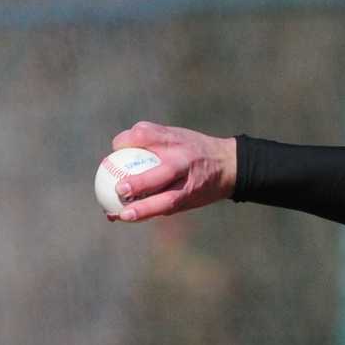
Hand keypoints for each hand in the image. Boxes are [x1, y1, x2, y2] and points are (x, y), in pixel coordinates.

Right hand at [103, 122, 237, 221]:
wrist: (229, 162)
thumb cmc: (202, 187)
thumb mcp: (188, 201)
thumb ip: (159, 205)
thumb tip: (121, 213)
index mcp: (190, 188)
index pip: (165, 202)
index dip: (143, 209)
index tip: (123, 215)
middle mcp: (183, 165)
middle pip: (156, 175)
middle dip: (135, 183)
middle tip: (118, 189)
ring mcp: (177, 145)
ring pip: (144, 138)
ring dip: (124, 145)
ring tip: (115, 155)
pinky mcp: (171, 130)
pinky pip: (144, 129)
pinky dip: (131, 136)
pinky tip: (126, 144)